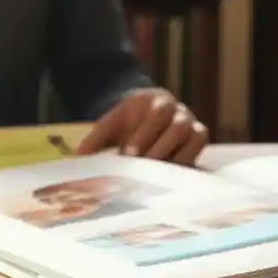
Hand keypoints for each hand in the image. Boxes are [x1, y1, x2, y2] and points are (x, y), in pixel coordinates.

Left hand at [76, 88, 208, 165]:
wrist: (146, 117)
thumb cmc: (127, 123)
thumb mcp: (110, 126)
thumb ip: (95, 139)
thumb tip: (78, 158)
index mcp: (151, 100)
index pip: (154, 114)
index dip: (143, 135)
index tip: (129, 153)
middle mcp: (174, 108)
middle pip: (175, 126)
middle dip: (159, 147)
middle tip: (143, 167)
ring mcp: (189, 122)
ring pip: (191, 136)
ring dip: (175, 156)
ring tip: (157, 176)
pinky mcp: (198, 137)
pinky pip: (198, 148)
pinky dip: (188, 160)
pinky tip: (171, 177)